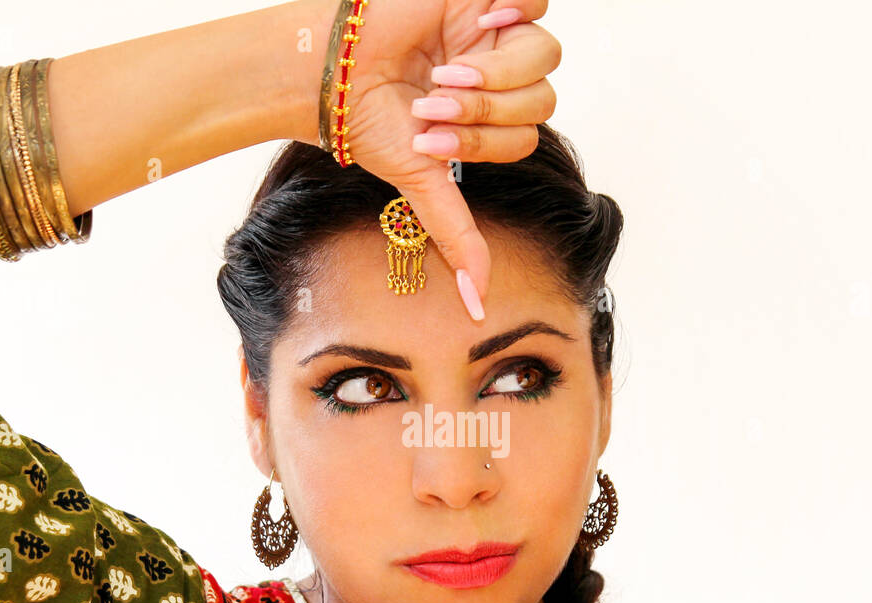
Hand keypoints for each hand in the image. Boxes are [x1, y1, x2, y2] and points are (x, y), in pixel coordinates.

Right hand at [324, 0, 560, 316]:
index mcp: (490, 119)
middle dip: (485, 111)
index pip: (525, 137)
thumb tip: (476, 305)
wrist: (329, 66)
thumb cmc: (368, 120)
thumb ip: (456, 234)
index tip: (428, 136)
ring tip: (442, 70)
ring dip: (492, 72)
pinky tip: (476, 24)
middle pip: (541, 100)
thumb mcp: (420, 180)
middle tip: (432, 103)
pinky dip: (512, 13)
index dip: (483, 141)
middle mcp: (499, 77)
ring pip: (541, 56)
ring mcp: (495, 32)